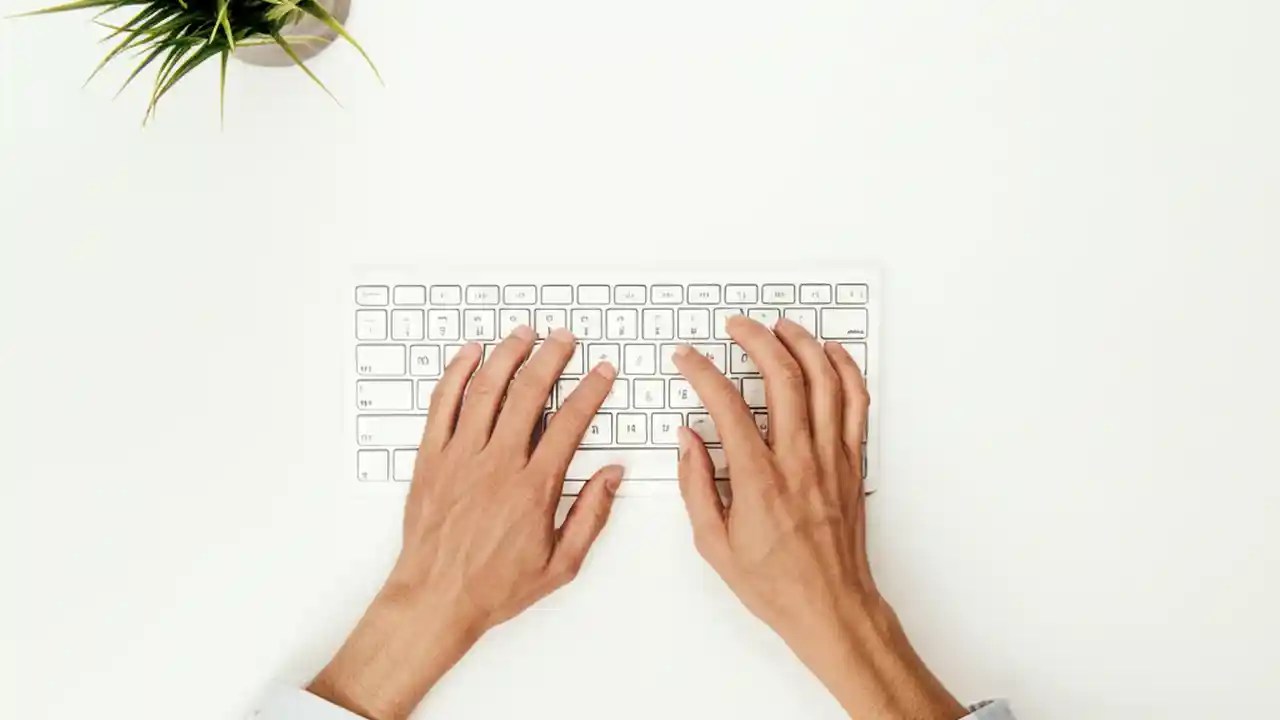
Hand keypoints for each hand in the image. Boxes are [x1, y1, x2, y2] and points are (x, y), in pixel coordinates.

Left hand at [310, 327, 621, 719]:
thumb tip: (612, 476)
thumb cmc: (494, 586)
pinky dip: (456, 373)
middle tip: (564, 339)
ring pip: (486, 389)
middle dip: (551, 357)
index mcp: (533, 488)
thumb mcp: (560, 564)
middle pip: (528, 393)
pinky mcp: (431, 459)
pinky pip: (442, 404)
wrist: (435, 599)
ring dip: (507, 354)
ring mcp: (460, 458)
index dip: (590, 391)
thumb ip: (591, 516)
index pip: (569, 423)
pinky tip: (470, 354)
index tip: (601, 373)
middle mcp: (497, 464)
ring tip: (523, 334)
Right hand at [674, 316, 966, 719]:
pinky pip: (856, 404)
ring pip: (824, 381)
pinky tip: (831, 354)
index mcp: (759, 481)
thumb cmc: (775, 583)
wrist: (831, 607)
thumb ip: (696, 485)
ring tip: (781, 326)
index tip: (687, 358)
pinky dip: (846, 371)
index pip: (726, 406)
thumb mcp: (714, 543)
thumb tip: (688, 440)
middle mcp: (798, 461)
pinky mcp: (850, 463)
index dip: (702, 373)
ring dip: (802, 344)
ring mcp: (830, 458)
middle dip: (755, 339)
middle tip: (736, 326)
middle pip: (782, 377)